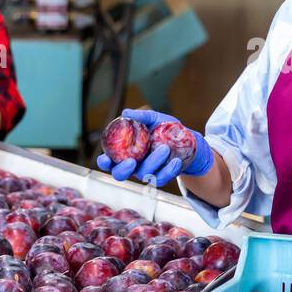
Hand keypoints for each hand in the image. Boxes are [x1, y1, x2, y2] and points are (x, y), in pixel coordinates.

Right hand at [96, 108, 213, 185]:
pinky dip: (169, 170)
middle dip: (123, 169)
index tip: (105, 158)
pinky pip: (161, 178)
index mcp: (124, 151)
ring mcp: (146, 173)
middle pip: (119, 174)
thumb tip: (126, 113)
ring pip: (144, 174)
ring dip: (154, 162)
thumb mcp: (154, 119)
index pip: (109, 160)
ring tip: (166, 148)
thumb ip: (141, 117)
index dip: (104, 162)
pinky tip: (176, 161)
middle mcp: (132, 165)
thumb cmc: (165, 129)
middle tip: (132, 160)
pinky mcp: (160, 178)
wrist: (188, 141)